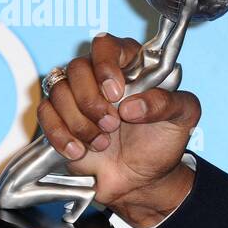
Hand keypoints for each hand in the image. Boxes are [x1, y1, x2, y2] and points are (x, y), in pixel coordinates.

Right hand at [37, 33, 197, 225]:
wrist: (142, 181)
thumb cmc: (162, 143)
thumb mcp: (183, 119)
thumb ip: (168, 103)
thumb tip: (131, 106)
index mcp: (130, 67)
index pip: (107, 45)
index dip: (106, 64)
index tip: (115, 92)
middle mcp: (99, 77)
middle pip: (77, 68)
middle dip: (91, 101)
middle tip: (112, 125)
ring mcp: (76, 97)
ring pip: (58, 90)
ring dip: (79, 121)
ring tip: (102, 143)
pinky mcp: (59, 119)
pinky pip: (45, 113)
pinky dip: (60, 134)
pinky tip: (79, 150)